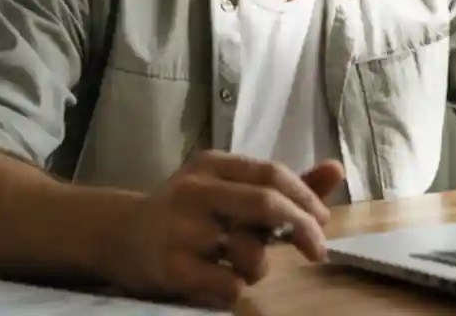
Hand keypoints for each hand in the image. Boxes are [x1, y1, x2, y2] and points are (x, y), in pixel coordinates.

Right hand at [99, 151, 344, 308]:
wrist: (118, 237)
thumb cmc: (189, 213)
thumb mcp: (229, 189)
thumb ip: (283, 184)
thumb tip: (338, 170)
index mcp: (212, 165)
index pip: (272, 173)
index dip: (306, 198)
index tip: (321, 222)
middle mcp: (195, 190)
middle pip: (266, 204)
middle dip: (302, 229)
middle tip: (318, 251)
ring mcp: (180, 229)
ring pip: (250, 252)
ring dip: (260, 266)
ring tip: (244, 267)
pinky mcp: (170, 267)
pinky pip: (229, 286)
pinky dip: (238, 290)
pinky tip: (220, 283)